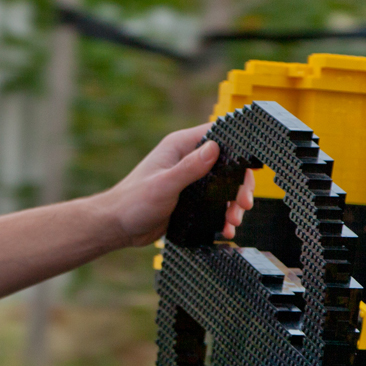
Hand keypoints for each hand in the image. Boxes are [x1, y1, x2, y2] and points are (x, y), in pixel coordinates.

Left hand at [102, 124, 253, 246]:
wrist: (117, 227)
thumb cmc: (133, 202)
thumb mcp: (164, 185)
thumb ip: (189, 168)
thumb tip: (215, 148)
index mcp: (180, 146)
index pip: (218, 136)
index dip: (238, 149)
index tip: (248, 170)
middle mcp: (187, 159)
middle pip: (227, 165)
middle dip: (239, 186)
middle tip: (243, 205)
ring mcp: (189, 180)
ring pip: (223, 187)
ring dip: (233, 204)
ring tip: (233, 222)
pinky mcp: (190, 199)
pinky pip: (214, 203)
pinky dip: (223, 215)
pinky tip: (226, 230)